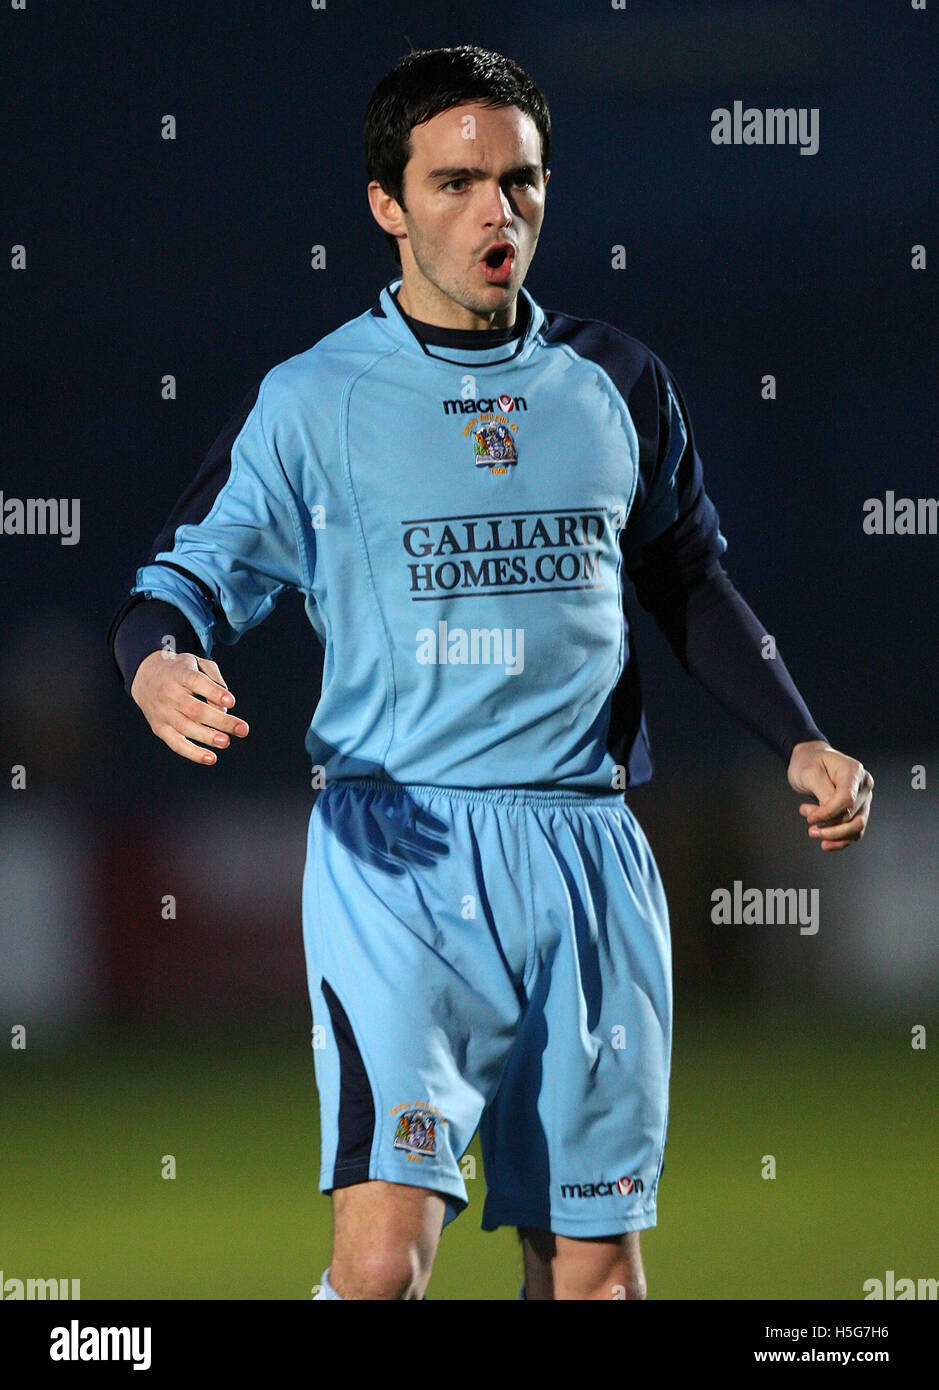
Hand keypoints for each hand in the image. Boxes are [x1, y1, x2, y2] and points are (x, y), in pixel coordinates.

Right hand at [130, 649, 248, 764]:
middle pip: (194, 709)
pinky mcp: (159, 728)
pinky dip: (193, 753)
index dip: (214, 693)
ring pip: (185, 728)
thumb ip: (214, 679)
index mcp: (178, 673)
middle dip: (220, 721)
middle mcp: (168, 693)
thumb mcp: (196, 662)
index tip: (231, 702)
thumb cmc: (179, 671)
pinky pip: (176, 744)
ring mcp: (162, 712)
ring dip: (208, 737)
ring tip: (226, 742)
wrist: (144, 676)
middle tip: (242, 729)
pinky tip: (211, 758)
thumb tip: (224, 708)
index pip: (196, 682)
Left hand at [787, 739, 872, 850]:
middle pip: (851, 816)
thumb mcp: (809, 773)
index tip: (809, 817)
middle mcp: (864, 786)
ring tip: (812, 831)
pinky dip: (840, 840)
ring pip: (856, 828)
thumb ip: (823, 792)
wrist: (810, 760)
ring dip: (833, 835)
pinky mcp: (859, 810)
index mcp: (854, 771)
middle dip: (826, 823)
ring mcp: (864, 799)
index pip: (847, 799)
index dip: (827, 813)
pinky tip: (825, 843)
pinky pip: (855, 832)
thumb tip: (830, 814)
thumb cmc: (809, 762)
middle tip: (805, 815)